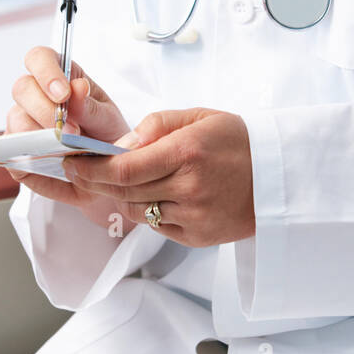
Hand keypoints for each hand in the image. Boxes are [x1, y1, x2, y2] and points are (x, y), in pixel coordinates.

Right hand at [5, 45, 130, 230]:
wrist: (104, 172)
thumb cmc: (106, 136)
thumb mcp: (108, 121)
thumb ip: (92, 106)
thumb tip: (76, 88)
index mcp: (60, 77)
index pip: (40, 58)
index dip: (47, 71)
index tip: (63, 94)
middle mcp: (36, 95)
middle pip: (22, 88)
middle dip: (45, 109)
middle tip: (70, 131)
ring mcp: (23, 122)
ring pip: (15, 118)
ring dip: (38, 134)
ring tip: (65, 150)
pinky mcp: (15, 151)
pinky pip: (10, 151)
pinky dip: (27, 157)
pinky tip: (47, 162)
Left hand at [64, 107, 255, 246]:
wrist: (280, 177)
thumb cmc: (239, 141)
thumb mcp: (200, 116)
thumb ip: (157, 124)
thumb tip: (121, 144)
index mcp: (188, 152)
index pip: (124, 168)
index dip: (91, 168)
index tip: (72, 161)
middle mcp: (190, 187)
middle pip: (123, 192)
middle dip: (94, 182)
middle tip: (78, 171)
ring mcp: (194, 216)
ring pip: (135, 211)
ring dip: (118, 197)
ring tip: (115, 181)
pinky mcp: (198, 237)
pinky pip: (156, 226)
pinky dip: (144, 212)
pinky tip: (148, 196)